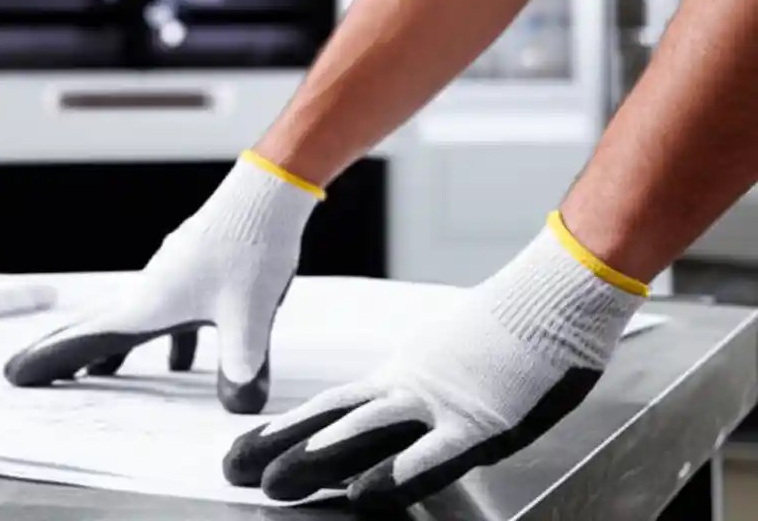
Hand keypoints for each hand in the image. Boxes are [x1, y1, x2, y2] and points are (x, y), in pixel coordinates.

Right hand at [3, 153, 320, 412]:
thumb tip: (240, 407)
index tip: (14, 374)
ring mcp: (171, 274)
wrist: (267, 194)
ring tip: (102, 373)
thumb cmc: (250, 251)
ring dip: (116, 347)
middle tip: (33, 371)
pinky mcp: (194, 267)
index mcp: (150, 303)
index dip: (52, 360)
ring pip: (134, 318)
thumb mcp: (249, 318)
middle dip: (70, 354)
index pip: (89, 340)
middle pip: (101, 328)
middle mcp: (151, 288)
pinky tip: (183, 361)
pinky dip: (162, 337)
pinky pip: (167, 310)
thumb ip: (242, 366)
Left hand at [223, 212, 646, 507]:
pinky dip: (396, 477)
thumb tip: (395, 411)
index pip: (331, 405)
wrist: (556, 292)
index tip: (249, 445)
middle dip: (280, 448)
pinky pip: (432, 457)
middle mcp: (409, 389)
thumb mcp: (449, 355)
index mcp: (402, 376)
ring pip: (364, 436)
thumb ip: (418, 388)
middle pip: (331, 421)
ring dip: (315, 461)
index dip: (287, 428)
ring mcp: (441, 406)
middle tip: (233, 469)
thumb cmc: (516, 324)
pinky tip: (363, 496)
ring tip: (272, 483)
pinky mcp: (481, 423)